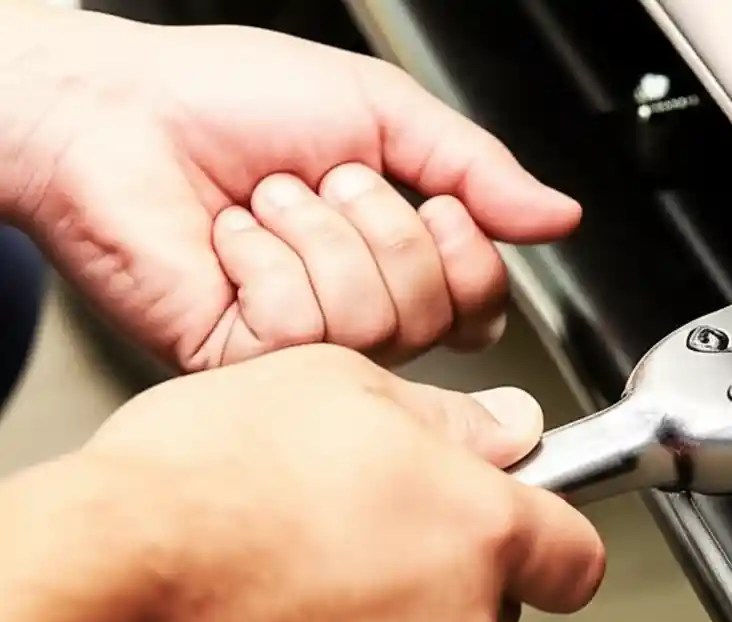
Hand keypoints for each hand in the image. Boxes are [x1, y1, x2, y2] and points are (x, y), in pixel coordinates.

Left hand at [0, 6, 580, 368]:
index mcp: (396, 260)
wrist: (120, 107)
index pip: (483, 308)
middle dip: (387, 228)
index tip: (433, 200)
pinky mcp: (241, 359)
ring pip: (373, 325)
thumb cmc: (232, 99)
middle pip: (438, 319)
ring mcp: (300, 342)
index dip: (472, 258)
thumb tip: (558, 217)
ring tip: (269, 200)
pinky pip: (300, 330)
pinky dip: (266, 261)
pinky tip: (231, 238)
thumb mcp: (383, 112)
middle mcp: (356, 310)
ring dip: (320, 235)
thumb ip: (476, 168)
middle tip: (329, 182)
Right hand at [0, 344, 603, 621]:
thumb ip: (445, 418)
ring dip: (377, 621)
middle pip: (487, 604)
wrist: (95, 595)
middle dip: (442, 568)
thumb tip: (505, 429)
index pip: (572, 556)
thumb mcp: (335, 386)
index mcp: (477, 531)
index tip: (523, 522)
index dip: (550, 535)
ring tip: (290, 576)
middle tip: (361, 527)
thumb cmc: (199, 488)